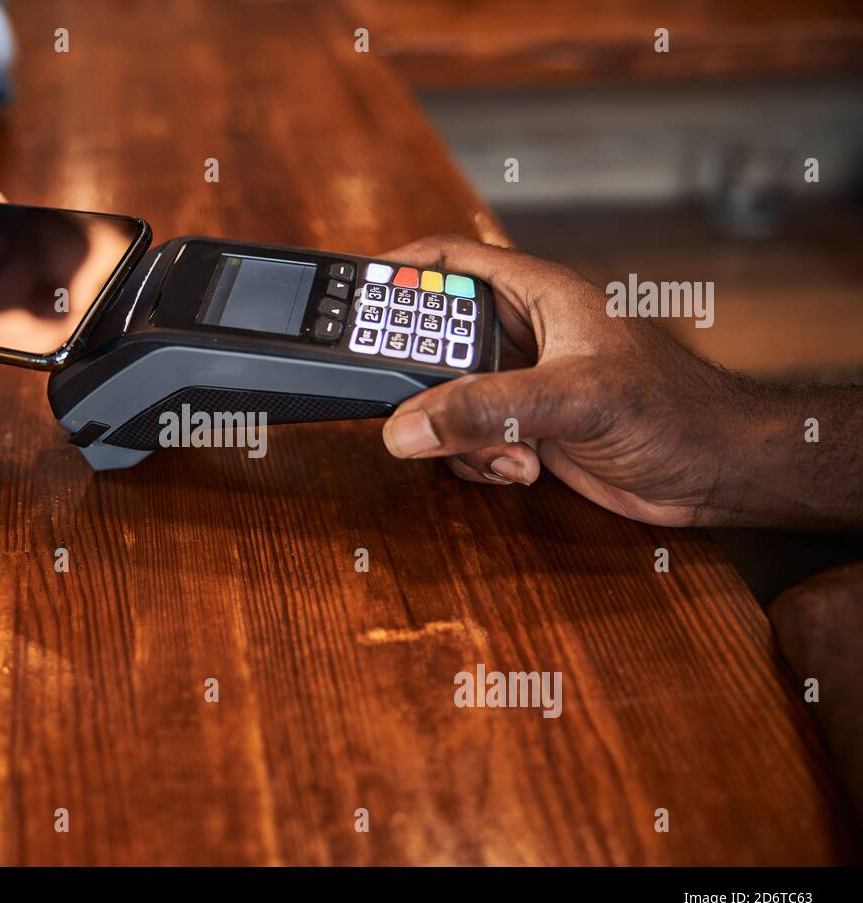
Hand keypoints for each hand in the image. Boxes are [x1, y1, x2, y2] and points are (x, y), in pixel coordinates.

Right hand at [378, 235, 772, 526]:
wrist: (716, 474)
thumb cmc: (675, 410)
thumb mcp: (573, 399)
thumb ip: (488, 410)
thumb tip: (409, 424)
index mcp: (538, 296)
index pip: (452, 261)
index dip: (400, 269)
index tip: (353, 295)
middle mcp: (523, 338)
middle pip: (435, 341)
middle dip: (425, 382)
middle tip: (410, 404)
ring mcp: (521, 387)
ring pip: (445, 401)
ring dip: (460, 435)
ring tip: (510, 451)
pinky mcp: (525, 432)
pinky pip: (467, 441)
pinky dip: (480, 462)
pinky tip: (524, 470)